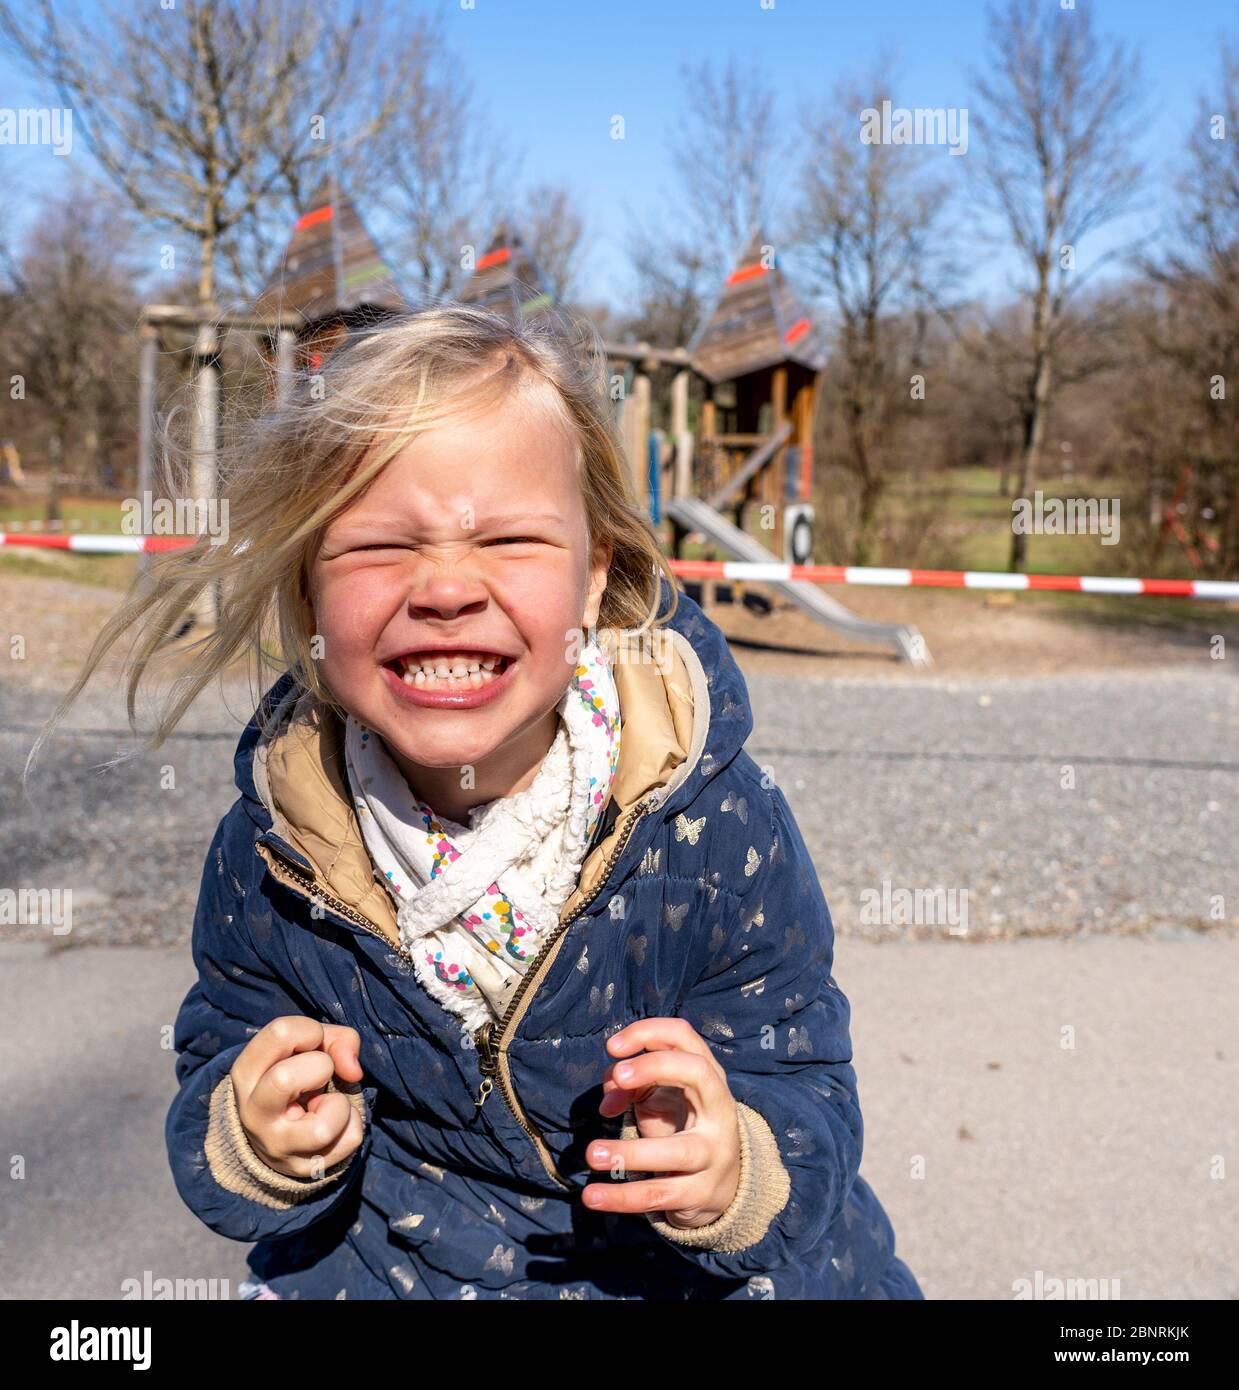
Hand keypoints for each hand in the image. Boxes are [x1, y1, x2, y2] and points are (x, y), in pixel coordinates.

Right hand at [230, 1016, 364, 1179]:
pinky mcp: (303, 1168)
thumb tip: (353, 1071)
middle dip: (321, 1067)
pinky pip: (349, 1140)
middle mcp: (254, 1113)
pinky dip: (353, 1124)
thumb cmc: (298, 1078)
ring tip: (327, 1104)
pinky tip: (336, 1122)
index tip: (312, 1045)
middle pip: (285, 1080)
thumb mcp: (309, 1047)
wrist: (277, 1134)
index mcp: (247, 1072)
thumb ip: (337, 1041)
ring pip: (322, 1130)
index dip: (311, 1032)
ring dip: (340, 1106)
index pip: (280, 1032)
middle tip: (320, 1077)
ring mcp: (277, 1146)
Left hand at [581, 1016, 740, 1227]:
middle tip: (617, 1077)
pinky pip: (659, 1194)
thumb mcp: (659, 1098)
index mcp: (707, 1077)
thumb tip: (607, 1099)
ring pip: (675, 1150)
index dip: (648, 1032)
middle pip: (696, 1072)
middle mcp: (719, 1109)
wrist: (724, 1185)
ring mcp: (714, 1153)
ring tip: (591, 1154)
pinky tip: (593, 1197)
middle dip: (655, 1067)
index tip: (613, 1047)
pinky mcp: (700, 1193)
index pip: (684, 1036)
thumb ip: (630, 1086)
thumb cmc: (680, 1126)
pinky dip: (622, 1197)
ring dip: (629, 1152)